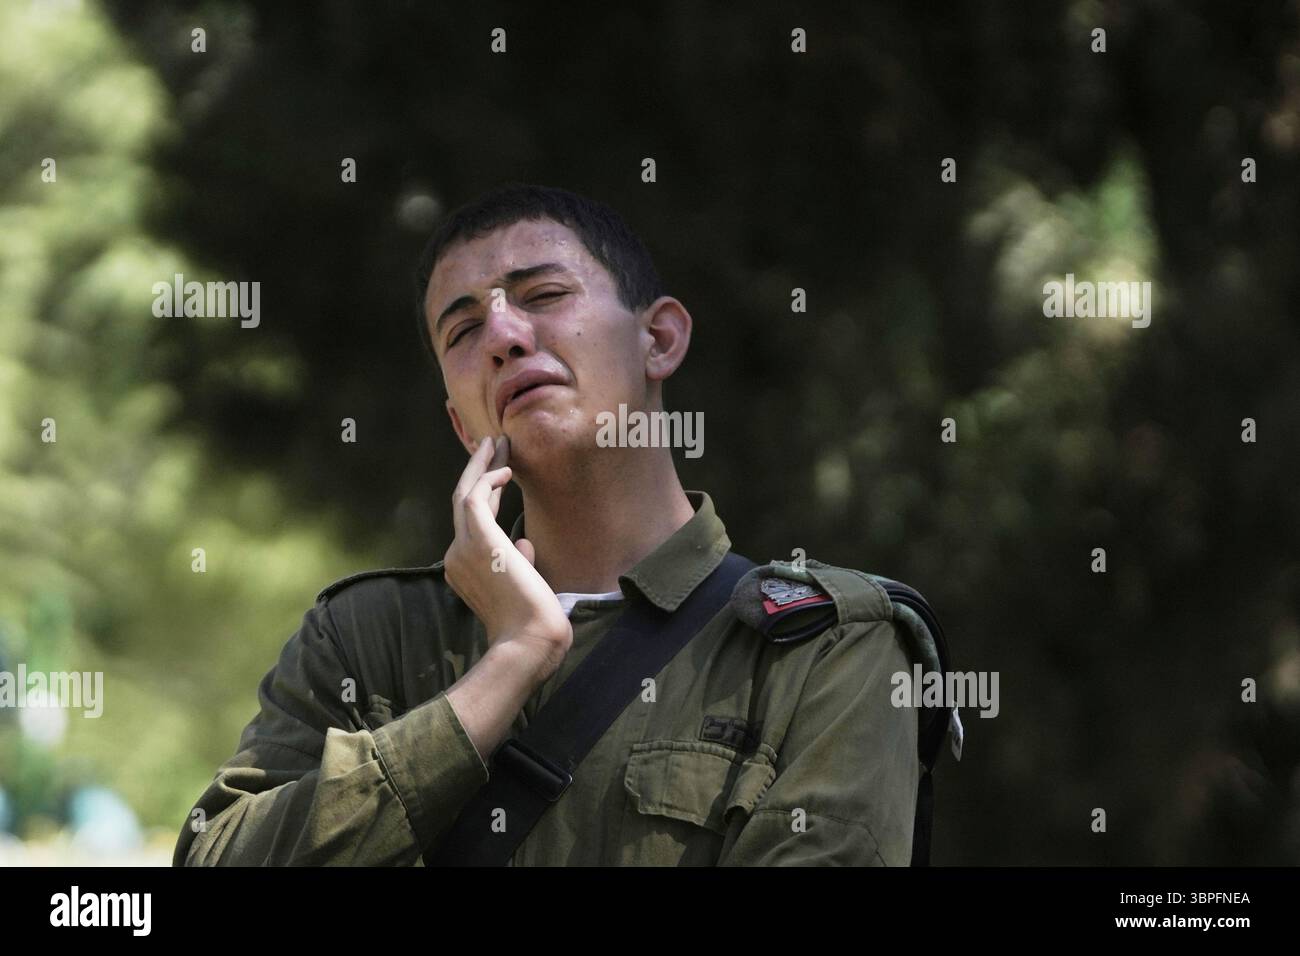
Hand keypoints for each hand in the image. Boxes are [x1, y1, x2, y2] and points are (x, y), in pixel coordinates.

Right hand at [442, 435, 571, 676]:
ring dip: (481, 466)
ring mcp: (462, 548)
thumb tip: (522, 543)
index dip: (485, 495)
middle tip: (494, 446)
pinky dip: (488, 479)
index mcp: (463, 569)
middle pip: (462, 502)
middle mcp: (456, 556)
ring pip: (464, 494)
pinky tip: (506, 469)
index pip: (471, 523)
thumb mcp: (523, 586)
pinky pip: (474, 497)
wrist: (528, 641)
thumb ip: (518, 562)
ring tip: (497, 443)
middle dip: (479, 472)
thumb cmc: (532, 622)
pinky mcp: (477, 540)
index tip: (501, 474)